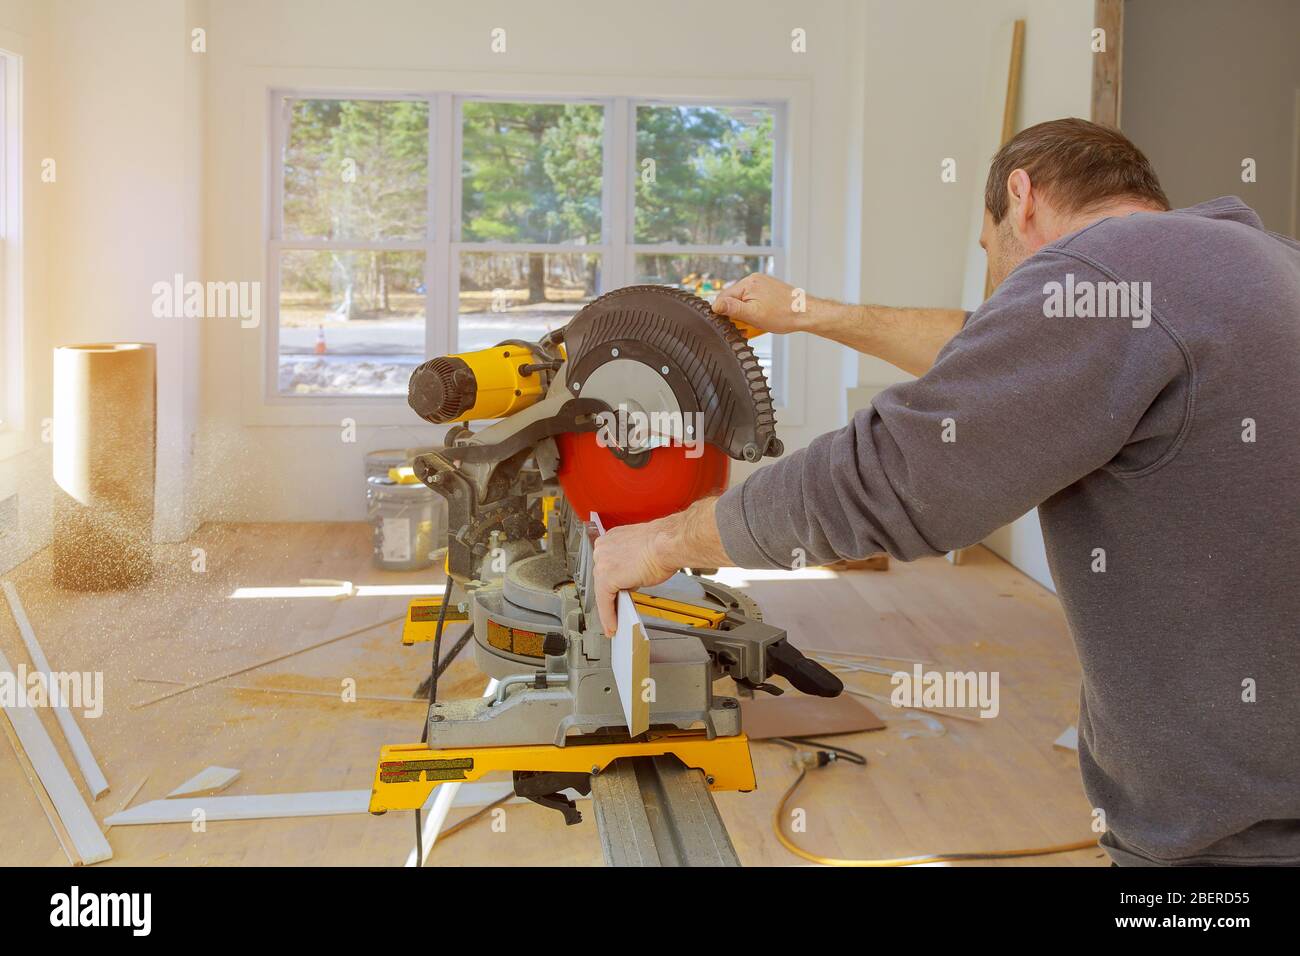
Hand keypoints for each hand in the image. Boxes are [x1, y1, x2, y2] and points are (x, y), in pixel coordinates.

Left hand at [591, 519, 676, 636]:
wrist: (668, 544)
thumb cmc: (663, 545)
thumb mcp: (640, 554)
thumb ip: (630, 565)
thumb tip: (630, 578)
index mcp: (611, 539)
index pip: (606, 566)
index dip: (611, 582)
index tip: (613, 593)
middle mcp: (603, 548)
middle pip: (601, 578)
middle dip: (610, 596)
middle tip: (616, 611)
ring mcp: (602, 562)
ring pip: (601, 592)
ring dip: (609, 608)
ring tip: (615, 622)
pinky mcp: (606, 578)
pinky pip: (605, 602)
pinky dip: (609, 616)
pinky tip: (613, 625)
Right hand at [711, 273, 807, 333]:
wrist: (806, 313)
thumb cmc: (785, 315)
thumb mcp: (754, 315)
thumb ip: (733, 309)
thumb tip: (715, 305)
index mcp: (749, 283)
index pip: (724, 297)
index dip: (725, 313)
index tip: (732, 324)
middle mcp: (754, 280)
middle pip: (733, 299)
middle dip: (737, 314)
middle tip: (747, 326)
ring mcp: (762, 284)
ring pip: (743, 301)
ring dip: (746, 314)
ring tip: (758, 323)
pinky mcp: (768, 289)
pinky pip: (753, 300)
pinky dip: (755, 311)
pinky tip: (763, 318)